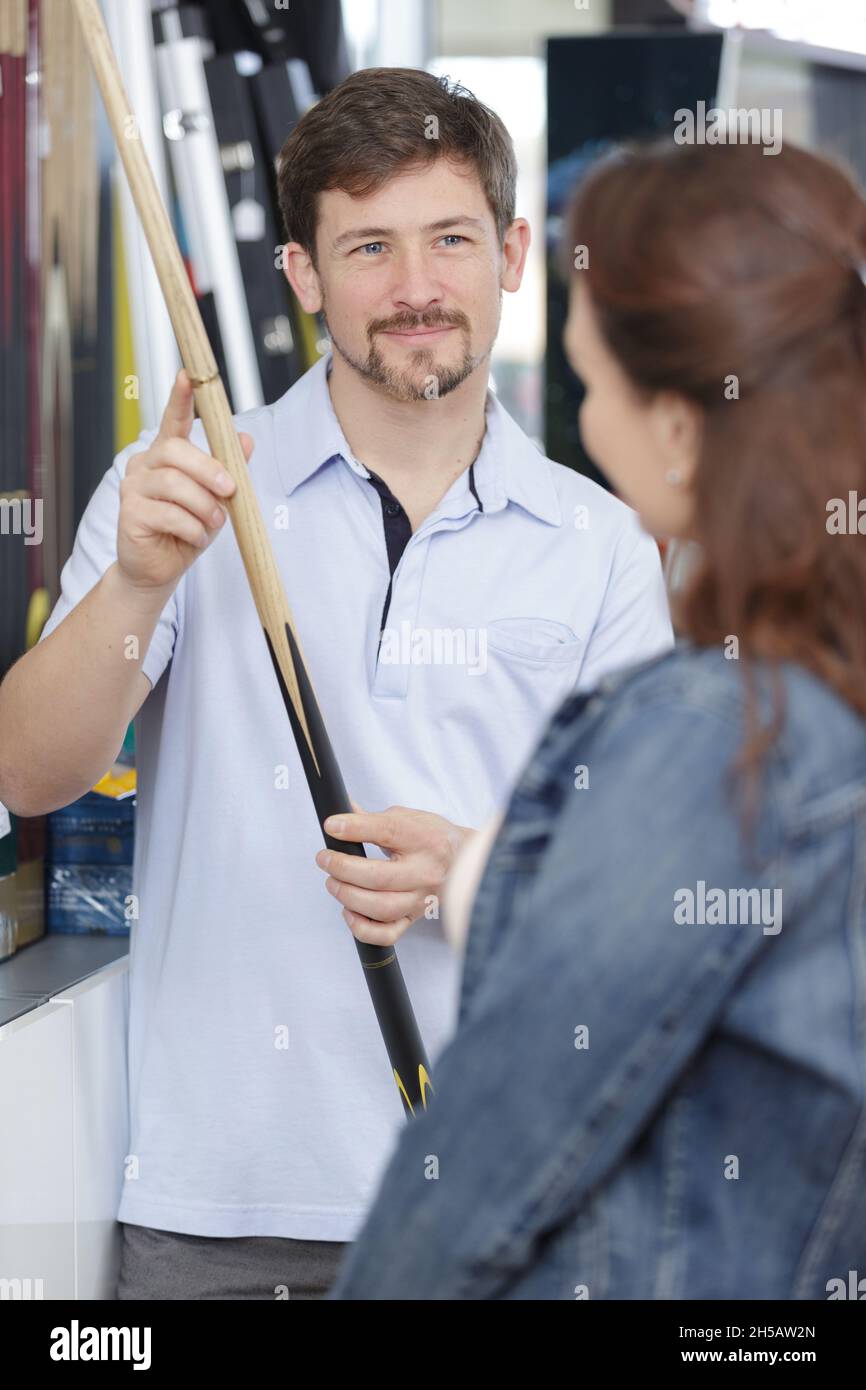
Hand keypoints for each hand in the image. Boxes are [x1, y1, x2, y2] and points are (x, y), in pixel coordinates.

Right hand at [117, 370, 253, 593]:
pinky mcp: (128, 513)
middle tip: (229, 490)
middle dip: (208, 470)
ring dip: (203, 505)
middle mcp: (144, 463)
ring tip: (214, 522)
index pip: (172, 420)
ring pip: (174, 484)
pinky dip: (191, 528)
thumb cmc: (187, 530)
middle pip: (176, 451)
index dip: (180, 398)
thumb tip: (247, 439)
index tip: (188, 374)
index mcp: (167, 455)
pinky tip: (196, 537)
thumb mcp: (216, 499)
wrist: (160, 569)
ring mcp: (132, 487)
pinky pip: (167, 514)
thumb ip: (229, 470)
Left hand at [314, 804, 474, 946]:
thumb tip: (337, 814)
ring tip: (333, 883)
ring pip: (381, 908)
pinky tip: (349, 912)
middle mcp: (425, 871)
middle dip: (343, 868)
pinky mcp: (414, 918)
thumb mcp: (406, 817)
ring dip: (348, 896)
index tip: (331, 826)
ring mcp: (420, 898)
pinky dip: (362, 928)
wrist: (466, 861)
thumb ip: (371, 819)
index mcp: (424, 838)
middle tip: (324, 859)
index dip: (355, 828)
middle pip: (379, 876)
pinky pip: (387, 934)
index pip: (387, 831)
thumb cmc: (432, 837)